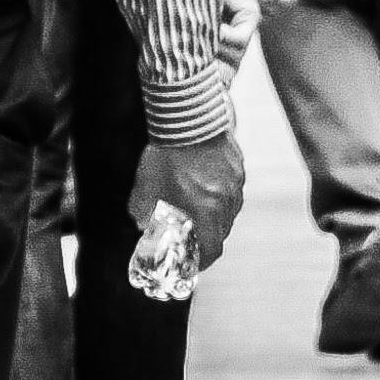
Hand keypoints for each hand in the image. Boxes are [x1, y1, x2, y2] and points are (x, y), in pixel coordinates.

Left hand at [135, 129, 250, 274]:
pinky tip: (202, 183)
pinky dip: (218, 194)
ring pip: (228, 210)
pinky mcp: (238, 166)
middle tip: (192, 237)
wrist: (186, 115)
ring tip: (197, 208)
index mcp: (207, 211)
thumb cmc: (165, 154)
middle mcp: (227, 201)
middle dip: (207, 238)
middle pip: (222, 232)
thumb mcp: (145, 189)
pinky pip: (231, 189)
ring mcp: (236, 182)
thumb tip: (142, 225)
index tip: (194, 263)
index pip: (212, 249)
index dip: (203, 261)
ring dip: (214, 215)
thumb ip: (143, 214)